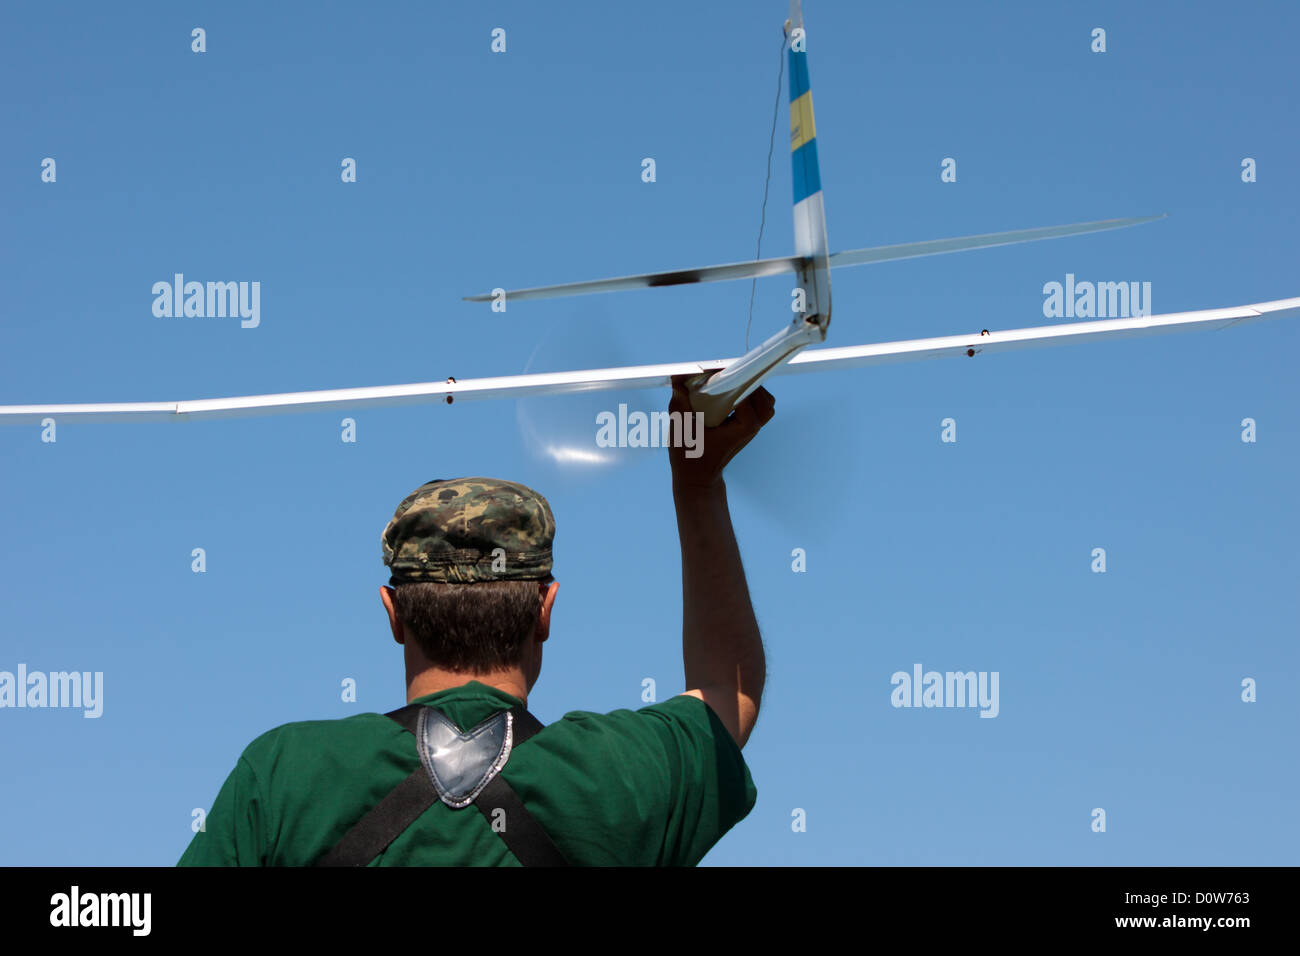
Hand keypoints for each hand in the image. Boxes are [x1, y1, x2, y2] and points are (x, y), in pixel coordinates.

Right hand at [668, 374, 775, 491]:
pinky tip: (728, 393)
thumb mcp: (680, 427)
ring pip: (764, 402)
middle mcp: (751, 428)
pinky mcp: (747, 428)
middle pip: (763, 397)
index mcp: (742, 428)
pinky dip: (748, 397)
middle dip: (746, 382)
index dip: (734, 380)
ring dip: (749, 389)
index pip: (748, 396)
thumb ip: (680, 401)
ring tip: (728, 384)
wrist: (697, 478)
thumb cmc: (689, 456)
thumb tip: (678, 378)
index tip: (718, 373)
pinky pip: (758, 407)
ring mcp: (752, 429)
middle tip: (724, 377)